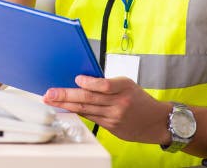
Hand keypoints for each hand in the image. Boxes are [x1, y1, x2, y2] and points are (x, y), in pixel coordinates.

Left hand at [43, 75, 171, 144]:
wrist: (156, 121)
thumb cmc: (139, 99)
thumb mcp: (128, 84)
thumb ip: (107, 83)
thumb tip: (82, 81)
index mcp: (124, 87)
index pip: (104, 85)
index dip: (89, 82)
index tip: (76, 79)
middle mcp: (119, 103)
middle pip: (89, 98)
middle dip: (66, 95)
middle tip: (50, 93)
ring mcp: (115, 117)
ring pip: (86, 110)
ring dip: (65, 105)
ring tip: (51, 101)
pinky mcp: (111, 127)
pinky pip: (90, 118)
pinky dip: (76, 112)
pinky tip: (65, 109)